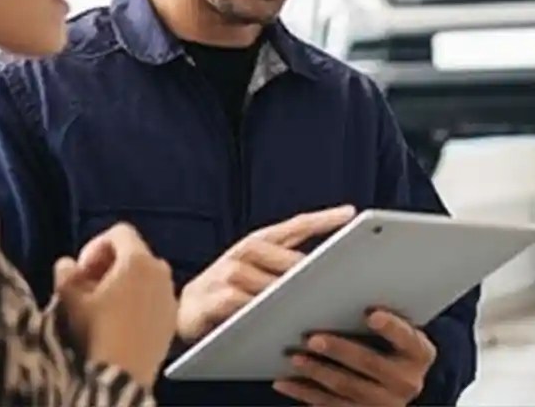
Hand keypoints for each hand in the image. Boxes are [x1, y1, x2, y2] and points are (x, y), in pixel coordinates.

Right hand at [54, 223, 177, 387]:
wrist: (123, 373)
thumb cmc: (97, 332)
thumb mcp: (72, 301)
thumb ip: (66, 274)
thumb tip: (66, 264)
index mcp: (138, 259)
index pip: (120, 231)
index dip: (95, 245)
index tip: (81, 269)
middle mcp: (161, 270)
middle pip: (134, 253)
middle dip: (108, 264)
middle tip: (87, 285)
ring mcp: (171, 293)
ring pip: (146, 276)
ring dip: (124, 282)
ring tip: (103, 305)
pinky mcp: (174, 316)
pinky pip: (155, 296)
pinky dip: (139, 299)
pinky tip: (121, 320)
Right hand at [177, 205, 356, 341]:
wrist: (183, 312)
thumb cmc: (228, 291)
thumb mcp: (256, 271)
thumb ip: (285, 264)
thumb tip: (325, 267)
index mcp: (257, 242)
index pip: (296, 226)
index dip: (324, 218)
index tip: (350, 213)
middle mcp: (243, 253)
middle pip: (290, 260)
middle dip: (314, 272)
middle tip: (341, 278)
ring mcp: (228, 274)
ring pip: (274, 285)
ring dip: (293, 297)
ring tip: (316, 305)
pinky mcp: (217, 299)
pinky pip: (251, 305)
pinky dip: (266, 313)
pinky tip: (279, 321)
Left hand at [274, 309, 436, 405]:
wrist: (393, 383)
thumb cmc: (389, 343)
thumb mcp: (397, 332)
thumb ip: (383, 314)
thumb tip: (343, 283)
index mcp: (420, 353)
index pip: (407, 338)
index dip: (391, 327)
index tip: (372, 314)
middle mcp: (407, 382)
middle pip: (370, 363)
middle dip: (339, 350)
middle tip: (313, 338)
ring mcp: (384, 403)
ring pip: (346, 387)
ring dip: (317, 371)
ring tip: (295, 357)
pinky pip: (329, 405)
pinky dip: (304, 392)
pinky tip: (285, 381)